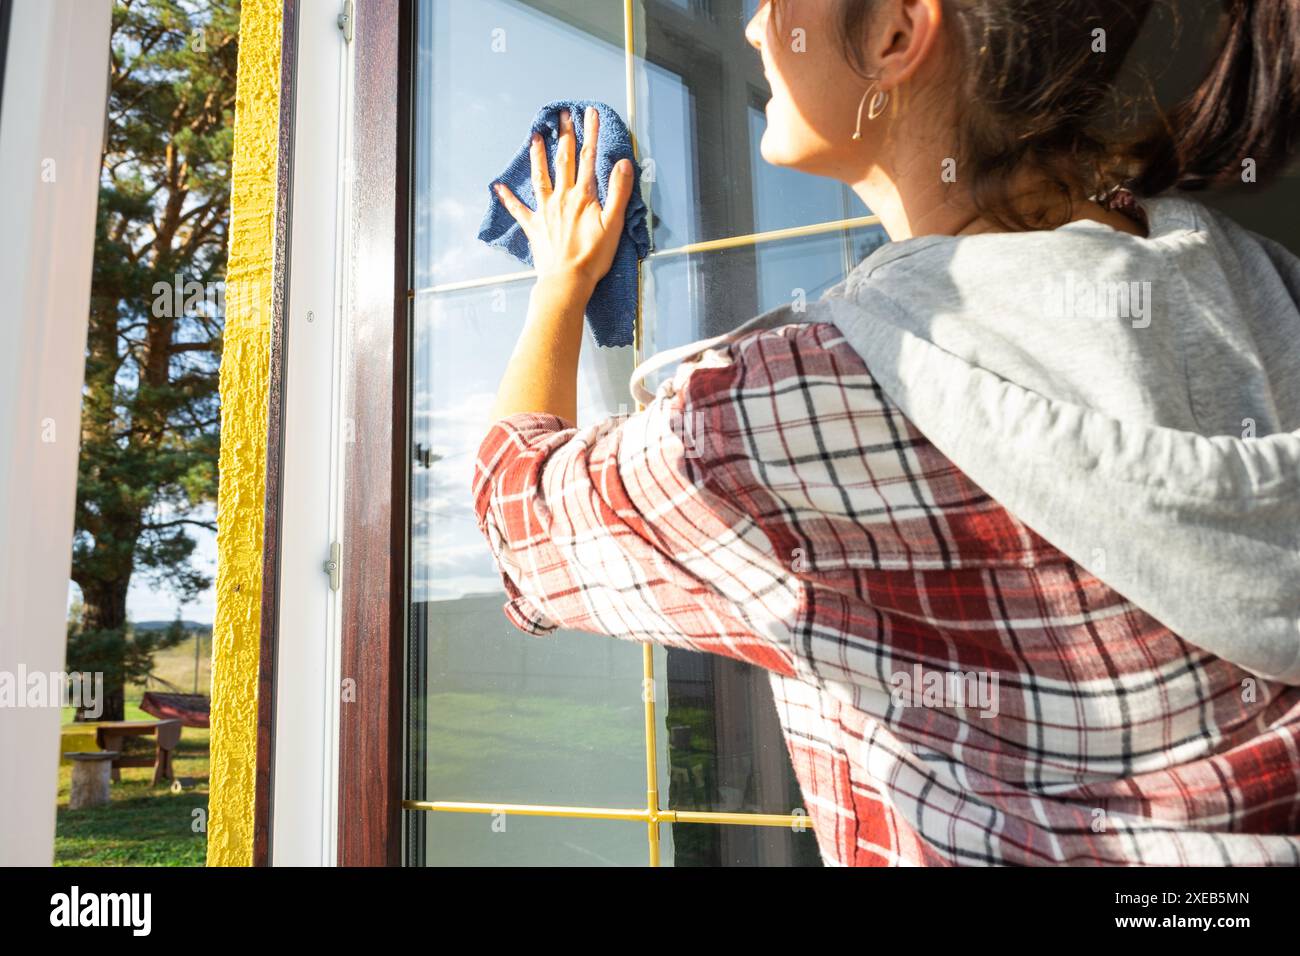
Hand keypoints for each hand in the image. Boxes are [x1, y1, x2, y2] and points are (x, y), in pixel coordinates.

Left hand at [493, 106, 634, 290]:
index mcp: (583, 195)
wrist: (567, 280)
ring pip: (540, 176)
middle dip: (565, 135)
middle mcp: (562, 197)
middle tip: (563, 114)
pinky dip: (508, 197)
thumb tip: (623, 163)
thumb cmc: (593, 256)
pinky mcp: (534, 226)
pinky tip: (499, 186)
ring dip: (537, 155)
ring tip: (534, 137)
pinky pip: (518, 209)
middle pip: (564, 159)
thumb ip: (619, 192)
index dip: (591, 133)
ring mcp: (545, 211)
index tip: (590, 113)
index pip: (589, 158)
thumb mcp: (614, 224)